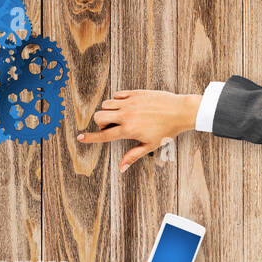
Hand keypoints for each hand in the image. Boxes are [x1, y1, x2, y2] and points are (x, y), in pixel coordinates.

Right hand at [77, 90, 199, 171]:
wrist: (181, 111)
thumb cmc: (167, 130)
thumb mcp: (150, 145)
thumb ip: (133, 156)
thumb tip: (121, 168)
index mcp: (129, 130)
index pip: (104, 135)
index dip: (90, 137)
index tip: (80, 137)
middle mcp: (127, 115)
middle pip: (99, 116)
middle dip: (100, 122)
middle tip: (112, 126)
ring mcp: (130, 103)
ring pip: (106, 105)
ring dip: (108, 111)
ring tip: (119, 116)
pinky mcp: (135, 93)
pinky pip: (116, 95)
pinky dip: (117, 101)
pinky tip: (126, 106)